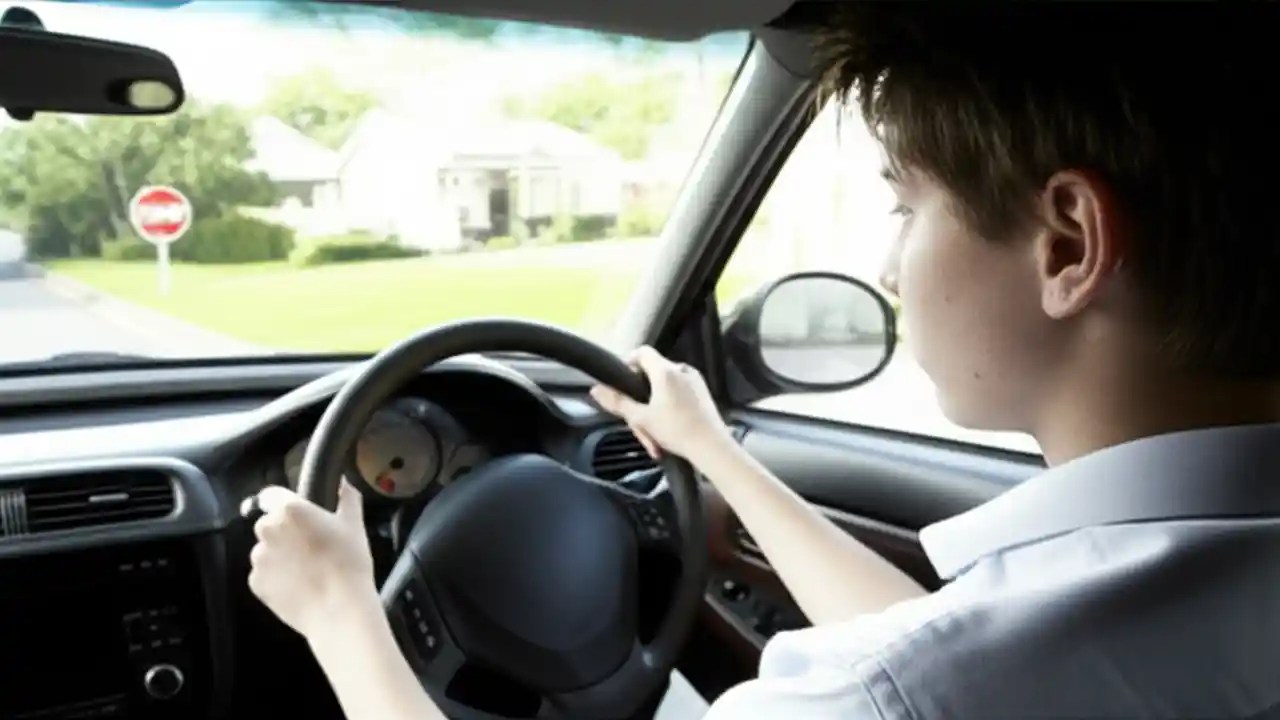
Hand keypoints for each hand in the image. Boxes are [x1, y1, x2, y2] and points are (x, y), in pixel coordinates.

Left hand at [248, 480, 377, 639]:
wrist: (339, 609)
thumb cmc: (350, 562)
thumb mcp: (355, 525)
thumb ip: (347, 498)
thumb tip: (344, 482)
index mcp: (289, 510)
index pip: (271, 494)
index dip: (282, 501)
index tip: (297, 514)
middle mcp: (267, 530)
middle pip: (269, 523)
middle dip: (284, 531)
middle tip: (308, 545)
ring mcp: (258, 559)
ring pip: (265, 550)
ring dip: (279, 555)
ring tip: (305, 570)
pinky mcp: (255, 584)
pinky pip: (264, 574)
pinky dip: (276, 578)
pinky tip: (297, 586)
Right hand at [589, 345, 731, 463]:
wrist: (712, 447)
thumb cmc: (675, 430)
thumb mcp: (641, 419)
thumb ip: (617, 402)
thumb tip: (595, 389)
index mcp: (665, 370)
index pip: (642, 352)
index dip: (628, 363)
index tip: (621, 383)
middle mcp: (681, 370)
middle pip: (652, 375)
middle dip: (641, 401)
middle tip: (637, 424)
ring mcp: (695, 381)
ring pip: (665, 390)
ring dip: (654, 412)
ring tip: (654, 439)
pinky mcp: (703, 394)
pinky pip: (679, 396)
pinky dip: (669, 412)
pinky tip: (668, 434)